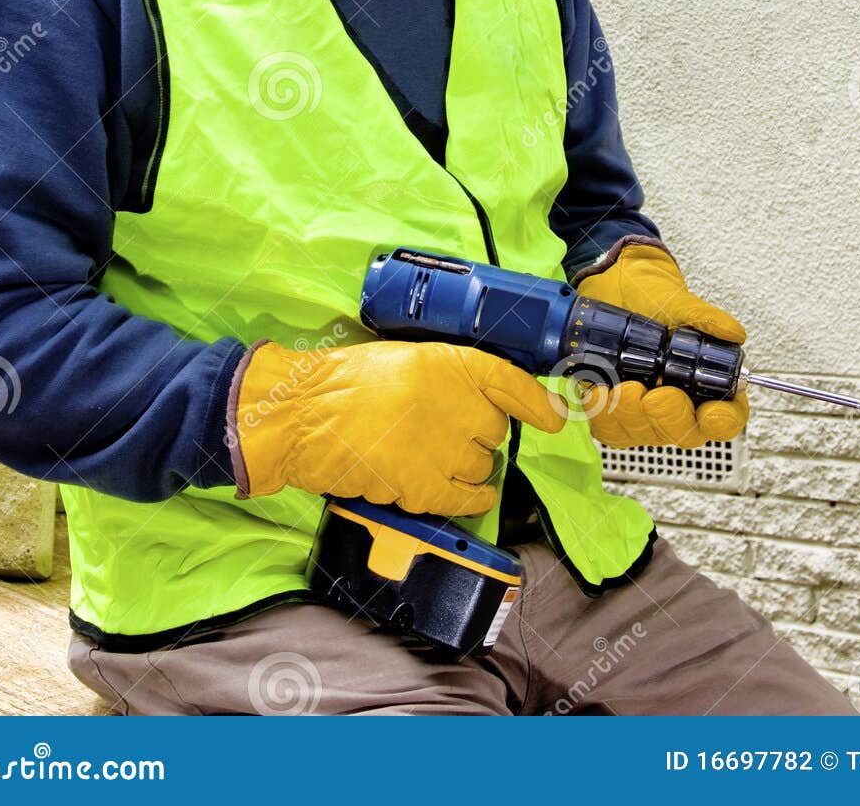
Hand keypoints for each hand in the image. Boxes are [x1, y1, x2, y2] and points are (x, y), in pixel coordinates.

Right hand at [235, 338, 565, 515]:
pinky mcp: (426, 485)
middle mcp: (455, 401)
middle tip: (442, 432)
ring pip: (483, 465)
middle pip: (494, 429)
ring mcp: (443, 446)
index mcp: (448, 362)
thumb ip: (445, 378)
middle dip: (476, 434)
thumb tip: (477, 404)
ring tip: (431, 457)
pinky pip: (468, 497)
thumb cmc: (344, 384)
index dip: (537, 401)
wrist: (303, 415)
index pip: (509, 380)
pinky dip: (471, 497)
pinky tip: (462, 493)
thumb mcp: (403, 361)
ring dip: (467, 466)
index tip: (555, 416)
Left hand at [578, 243, 747, 447]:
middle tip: (656, 396)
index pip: (725, 417)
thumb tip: (733, 333)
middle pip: (683, 433)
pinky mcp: (613, 409)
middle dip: (668, 418)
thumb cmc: (651, 299)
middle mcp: (677, 404)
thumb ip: (707, 319)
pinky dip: (603, 413)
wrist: (613, 287)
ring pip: (643, 434)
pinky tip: (599, 390)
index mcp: (704, 384)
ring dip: (632, 416)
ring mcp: (644, 411)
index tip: (710, 412)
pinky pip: (609, 428)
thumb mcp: (680, 304)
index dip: (723, 421)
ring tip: (623, 387)